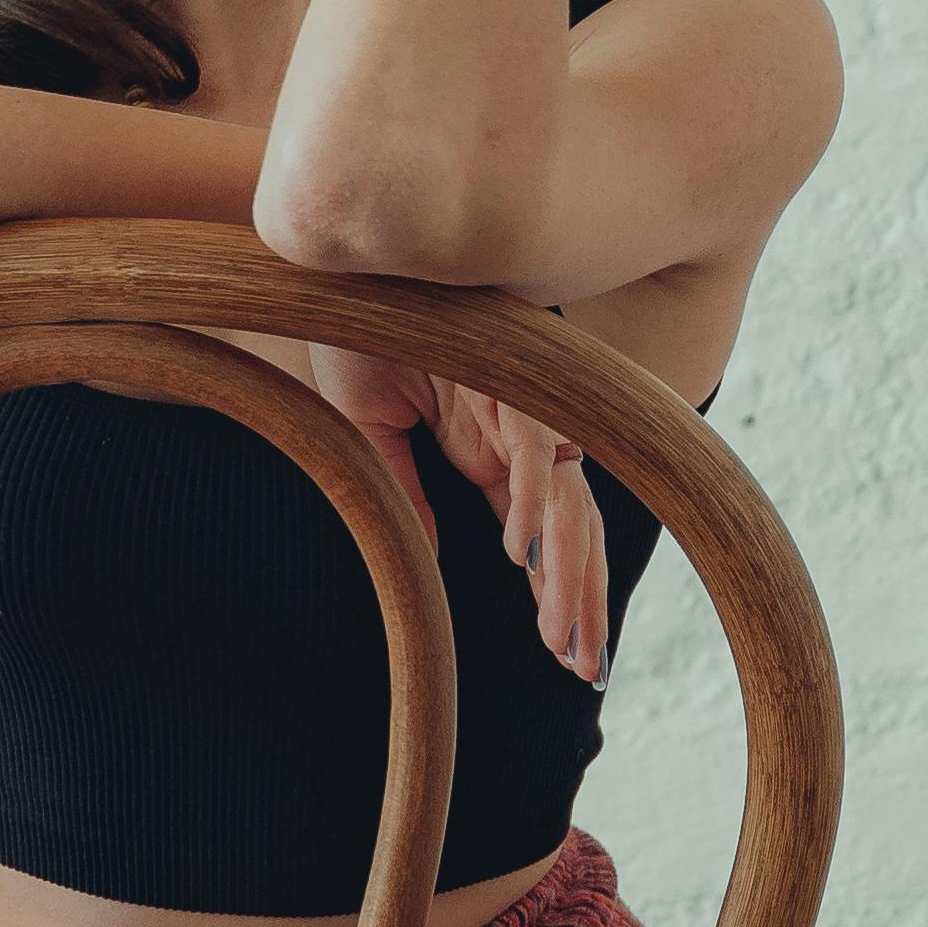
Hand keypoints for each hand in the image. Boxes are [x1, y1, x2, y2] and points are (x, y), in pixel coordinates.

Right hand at [303, 346, 609, 683]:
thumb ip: (404, 491)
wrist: (339, 256)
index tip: (568, 653)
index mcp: (493, 447)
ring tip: (566, 640)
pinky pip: (529, 441)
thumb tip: (424, 559)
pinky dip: (530, 496)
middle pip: (571, 526)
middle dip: (581, 600)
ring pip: (563, 497)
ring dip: (567, 572)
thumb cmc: (357, 324)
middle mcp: (519, 429)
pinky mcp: (507, 369)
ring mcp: (520, 400)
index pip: (541, 532)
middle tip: (588, 670)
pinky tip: (520, 554)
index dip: (559, 590)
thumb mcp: (371, 430)